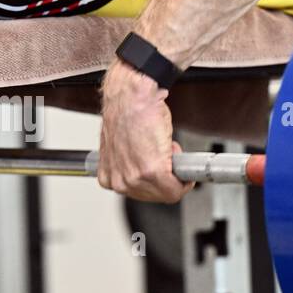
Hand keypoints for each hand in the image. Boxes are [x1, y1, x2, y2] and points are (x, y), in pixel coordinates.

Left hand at [96, 61, 191, 203]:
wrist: (131, 96)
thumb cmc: (128, 112)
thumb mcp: (122, 148)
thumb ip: (131, 165)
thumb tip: (147, 170)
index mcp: (109, 177)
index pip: (141, 194)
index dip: (156, 178)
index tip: (162, 167)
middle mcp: (118, 182)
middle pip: (156, 196)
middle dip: (167, 176)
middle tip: (165, 153)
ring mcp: (133, 179)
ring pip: (167, 193)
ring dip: (174, 172)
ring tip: (165, 148)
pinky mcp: (151, 172)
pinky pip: (176, 188)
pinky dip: (184, 175)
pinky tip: (174, 151)